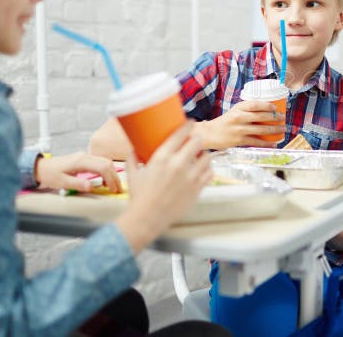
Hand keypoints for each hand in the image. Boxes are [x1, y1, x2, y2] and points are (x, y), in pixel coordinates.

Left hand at [35, 152, 121, 192]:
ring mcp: (85, 156)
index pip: (103, 168)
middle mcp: (85, 156)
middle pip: (107, 163)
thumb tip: (91, 187)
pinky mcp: (85, 159)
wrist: (41, 167)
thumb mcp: (62, 182)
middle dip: (115, 177)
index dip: (110, 179)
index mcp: (81, 161)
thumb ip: (77, 184)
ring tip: (113, 186)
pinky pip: (100, 162)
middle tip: (117, 189)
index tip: (112, 190)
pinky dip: (106, 171)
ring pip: (105, 162)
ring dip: (111, 173)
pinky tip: (104, 180)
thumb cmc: (50, 174)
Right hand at [122, 121, 211, 238]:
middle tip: (194, 141)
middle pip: (197, 141)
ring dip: (203, 154)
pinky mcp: (197, 188)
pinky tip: (202, 170)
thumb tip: (133, 148)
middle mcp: (178, 164)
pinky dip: (207, 169)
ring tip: (198, 156)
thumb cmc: (139, 197)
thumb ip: (133, 158)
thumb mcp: (132, 173)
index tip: (190, 123)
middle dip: (196, 139)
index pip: (181, 134)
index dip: (188, 126)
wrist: (147, 219)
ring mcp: (190, 176)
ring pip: (207, 156)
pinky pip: (210, 172)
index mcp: (162, 157)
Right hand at [197, 100, 284, 148]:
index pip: (255, 104)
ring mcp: (239, 129)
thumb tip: (268, 110)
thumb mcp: (235, 111)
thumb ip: (248, 110)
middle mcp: (239, 117)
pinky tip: (274, 143)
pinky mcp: (240, 140)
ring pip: (261, 129)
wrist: (211, 134)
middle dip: (274, 117)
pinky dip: (267, 143)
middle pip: (261, 116)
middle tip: (283, 118)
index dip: (267, 105)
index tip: (276, 107)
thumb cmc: (226, 121)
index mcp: (238, 108)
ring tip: (282, 129)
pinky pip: (256, 142)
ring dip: (274, 130)